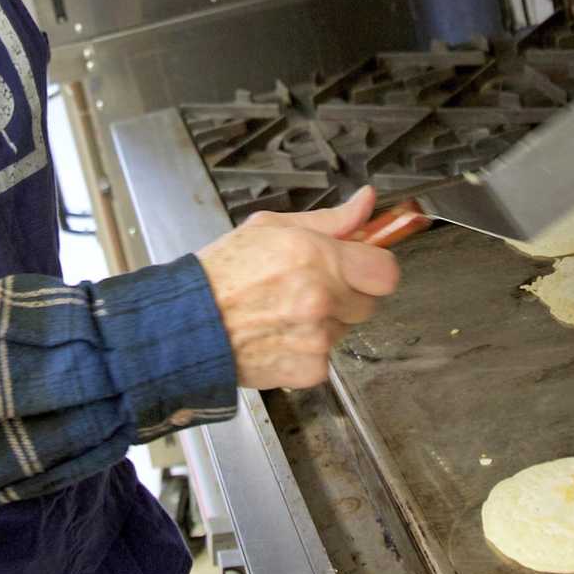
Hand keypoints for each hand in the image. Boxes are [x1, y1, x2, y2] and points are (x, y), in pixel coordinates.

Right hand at [195, 187, 401, 389]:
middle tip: (310, 287)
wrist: (187, 324)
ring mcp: (317, 339)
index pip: (386, 271)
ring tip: (283, 311)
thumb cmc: (222, 273)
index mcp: (316, 257)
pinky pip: (325, 357)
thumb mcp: (271, 228)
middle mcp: (321, 300)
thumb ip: (329, 220)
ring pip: (344, 329)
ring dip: (325, 322)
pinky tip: (277, 336)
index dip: (374, 267)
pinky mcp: (309, 370)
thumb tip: (365, 202)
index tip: (360, 267)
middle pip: (369, 302)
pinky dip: (307, 351)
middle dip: (347, 294)